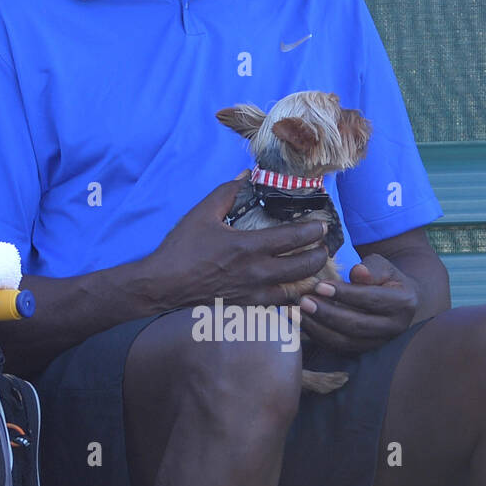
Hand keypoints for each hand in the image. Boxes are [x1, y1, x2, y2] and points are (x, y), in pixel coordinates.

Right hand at [146, 175, 331, 309]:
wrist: (162, 287)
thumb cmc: (180, 250)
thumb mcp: (202, 214)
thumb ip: (228, 193)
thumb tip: (246, 175)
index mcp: (249, 246)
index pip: (294, 237)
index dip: (314, 231)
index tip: (321, 226)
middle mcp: (257, 272)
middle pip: (304, 267)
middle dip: (319, 255)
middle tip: (323, 247)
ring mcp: (254, 295)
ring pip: (296, 291)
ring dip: (309, 279)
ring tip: (313, 270)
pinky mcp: (247, 310)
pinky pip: (279, 308)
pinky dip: (292, 300)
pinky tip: (294, 294)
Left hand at [297, 254, 419, 353]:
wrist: (396, 300)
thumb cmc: (385, 277)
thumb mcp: (383, 266)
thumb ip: (372, 267)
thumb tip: (358, 272)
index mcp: (403, 303)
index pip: (370, 299)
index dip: (344, 293)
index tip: (320, 286)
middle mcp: (394, 328)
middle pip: (356, 325)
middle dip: (327, 314)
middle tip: (303, 301)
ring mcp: (379, 343)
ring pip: (345, 342)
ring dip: (318, 328)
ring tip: (297, 313)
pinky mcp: (363, 351)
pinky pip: (338, 348)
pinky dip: (318, 337)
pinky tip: (302, 323)